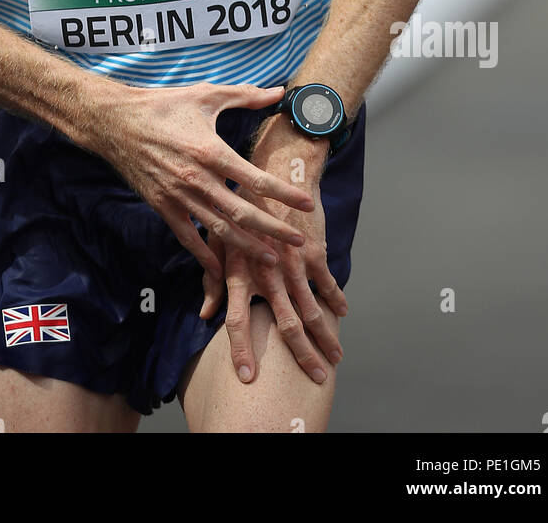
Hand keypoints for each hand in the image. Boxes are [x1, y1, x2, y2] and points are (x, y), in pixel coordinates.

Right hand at [96, 82, 315, 278]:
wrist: (115, 122)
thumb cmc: (163, 105)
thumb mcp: (205, 94)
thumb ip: (245, 95)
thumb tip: (278, 90)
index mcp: (210, 151)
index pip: (255, 179)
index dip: (283, 194)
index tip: (306, 204)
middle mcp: (196, 178)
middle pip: (242, 211)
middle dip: (273, 229)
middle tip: (297, 242)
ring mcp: (178, 196)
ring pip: (218, 229)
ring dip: (246, 246)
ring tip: (271, 260)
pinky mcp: (162, 206)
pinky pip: (187, 236)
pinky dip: (203, 255)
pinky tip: (220, 269)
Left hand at [199, 120, 347, 382]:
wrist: (275, 169)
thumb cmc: (242, 203)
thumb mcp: (221, 238)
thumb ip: (213, 278)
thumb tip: (205, 313)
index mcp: (240, 269)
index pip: (237, 318)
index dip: (241, 348)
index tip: (247, 377)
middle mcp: (266, 270)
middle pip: (284, 323)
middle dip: (302, 355)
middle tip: (316, 379)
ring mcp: (292, 262)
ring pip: (311, 309)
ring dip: (324, 336)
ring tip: (335, 359)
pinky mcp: (313, 250)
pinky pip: (327, 284)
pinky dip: (335, 301)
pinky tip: (341, 314)